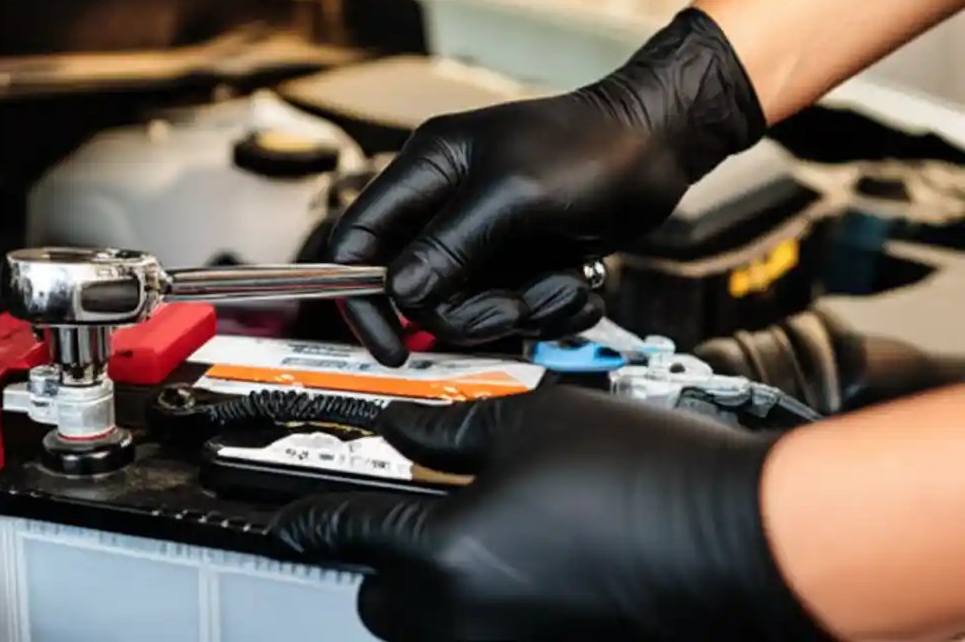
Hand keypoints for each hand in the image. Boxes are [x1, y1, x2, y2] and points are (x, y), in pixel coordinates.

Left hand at [270, 388, 824, 640]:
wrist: (749, 543)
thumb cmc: (653, 480)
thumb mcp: (533, 418)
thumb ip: (447, 420)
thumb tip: (405, 421)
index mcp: (446, 552)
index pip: (341, 532)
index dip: (307, 520)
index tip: (289, 520)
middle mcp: (465, 620)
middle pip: (377, 598)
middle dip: (382, 559)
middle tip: (414, 519)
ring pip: (426, 629)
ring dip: (433, 593)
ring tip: (483, 544)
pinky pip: (484, 641)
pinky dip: (486, 614)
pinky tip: (528, 573)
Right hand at [333, 9, 764, 365]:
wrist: (660, 145)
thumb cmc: (590, 147)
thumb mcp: (513, 194)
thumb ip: (450, 244)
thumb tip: (402, 293)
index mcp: (425, 173)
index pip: (357, 241)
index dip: (361, 297)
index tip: (390, 345)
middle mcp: (444, 208)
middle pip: (416, 292)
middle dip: (468, 313)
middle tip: (513, 307)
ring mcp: (481, 239)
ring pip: (467, 309)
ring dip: (520, 313)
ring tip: (561, 287)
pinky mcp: (517, 263)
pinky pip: (511, 311)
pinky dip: (547, 312)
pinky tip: (577, 286)